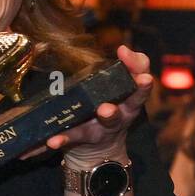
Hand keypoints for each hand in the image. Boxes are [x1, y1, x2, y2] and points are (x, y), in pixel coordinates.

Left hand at [19, 44, 151, 166]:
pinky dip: (59, 140)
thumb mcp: (128, 85)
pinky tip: (51, 141)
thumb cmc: (117, 104)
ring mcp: (96, 132)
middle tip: (106, 109)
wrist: (102, 146)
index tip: (144, 78)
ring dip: (78, 132)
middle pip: (114, 117)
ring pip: (87, 132)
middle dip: (110, 113)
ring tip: (75, 128)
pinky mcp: (78, 139)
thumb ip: (133, 65)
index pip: (139, 93)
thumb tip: (125, 49)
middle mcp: (115, 120)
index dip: (143, 86)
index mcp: (129, 105)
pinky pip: (67, 139)